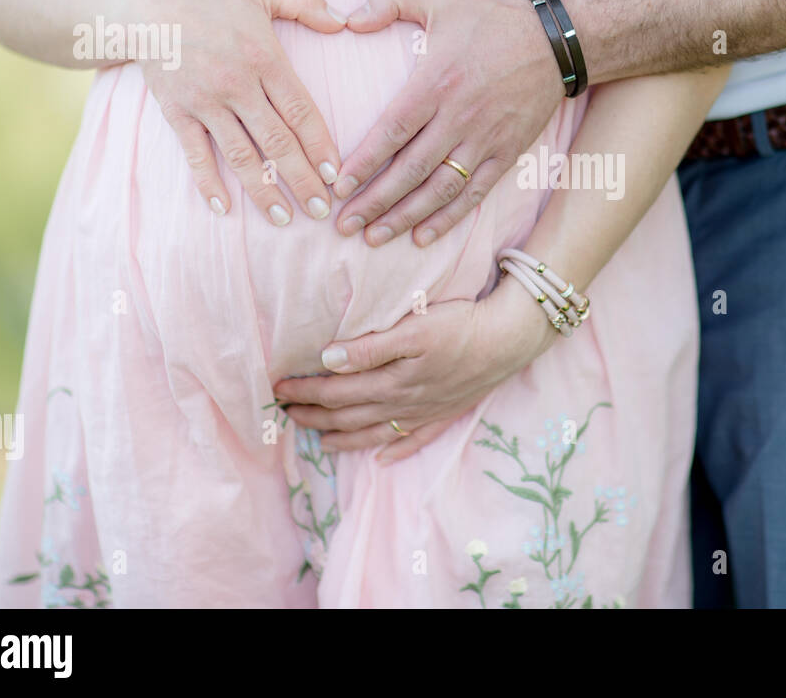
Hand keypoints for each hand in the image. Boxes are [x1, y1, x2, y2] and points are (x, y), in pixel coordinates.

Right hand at [131, 0, 347, 222]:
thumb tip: (344, 21)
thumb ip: (305, 0)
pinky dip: (207, 181)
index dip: (320, 147)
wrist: (147, 7)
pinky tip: (223, 207)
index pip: (300, 112)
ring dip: (263, 191)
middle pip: (276, 142)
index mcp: (264, 59)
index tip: (336, 176)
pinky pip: (195, 153)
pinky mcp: (177, 112)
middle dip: (301, 180)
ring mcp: (205, 102)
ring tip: (283, 219)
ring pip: (240, 155)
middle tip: (322, 211)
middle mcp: (237, 85)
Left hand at [274, 275, 554, 461]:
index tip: (278, 387)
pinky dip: (394, 451)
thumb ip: (370, 348)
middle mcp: (403, 403)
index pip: (336, 390)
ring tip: (317, 440)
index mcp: (390, 381)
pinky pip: (413, 440)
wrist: (507, 340)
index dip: (305, 390)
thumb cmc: (460, 326)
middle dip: (313, 415)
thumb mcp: (413, 328)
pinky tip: (381, 460)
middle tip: (285, 411)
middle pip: (348, 416)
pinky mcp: (445, 414)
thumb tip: (328, 359)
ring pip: (374, 433)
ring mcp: (424, 413)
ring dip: (341, 438)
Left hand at [333, 0, 564, 246]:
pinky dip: (448, 218)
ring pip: (439, 189)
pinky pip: (473, 193)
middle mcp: (458, 118)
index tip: (339, 184)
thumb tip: (347, 18)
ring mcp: (484, 140)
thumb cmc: (490, 19)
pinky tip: (422, 236)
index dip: (364, 162)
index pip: (392, 131)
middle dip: (374, 201)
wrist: (555, 42)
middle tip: (344, 225)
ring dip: (404, 217)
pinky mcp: (506, 153)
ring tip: (374, 237)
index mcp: (436, 83)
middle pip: (409, 170)